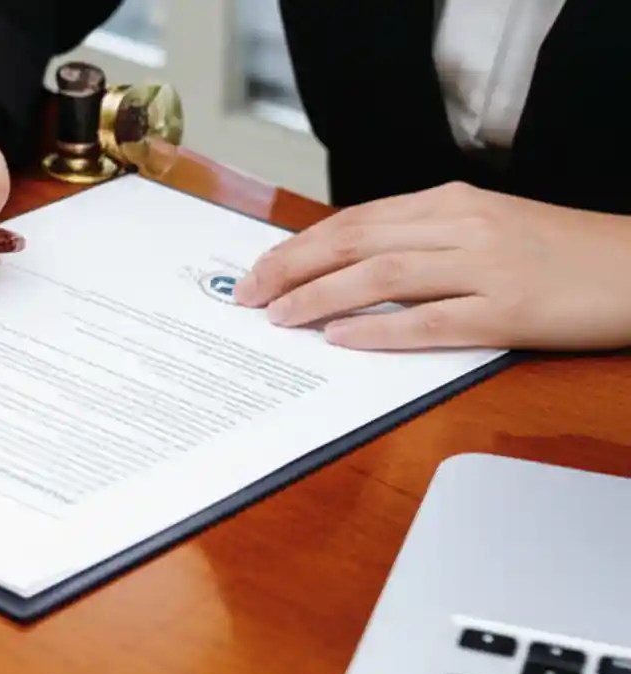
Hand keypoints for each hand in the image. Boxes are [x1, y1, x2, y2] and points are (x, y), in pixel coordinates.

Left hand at [232, 182, 630, 350]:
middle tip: (247, 296)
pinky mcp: (508, 311)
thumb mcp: (484, 226)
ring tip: (279, 317)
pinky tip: (340, 339)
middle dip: (292, 268)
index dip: (298, 247)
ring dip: (321, 296)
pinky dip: (380, 330)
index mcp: (450, 203)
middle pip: (356, 241)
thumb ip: (422, 238)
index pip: (354, 220)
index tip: (258, 270)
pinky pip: (431, 321)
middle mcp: (462, 226)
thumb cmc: (557, 252)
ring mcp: (486, 267)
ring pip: (382, 276)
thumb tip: (349, 263)